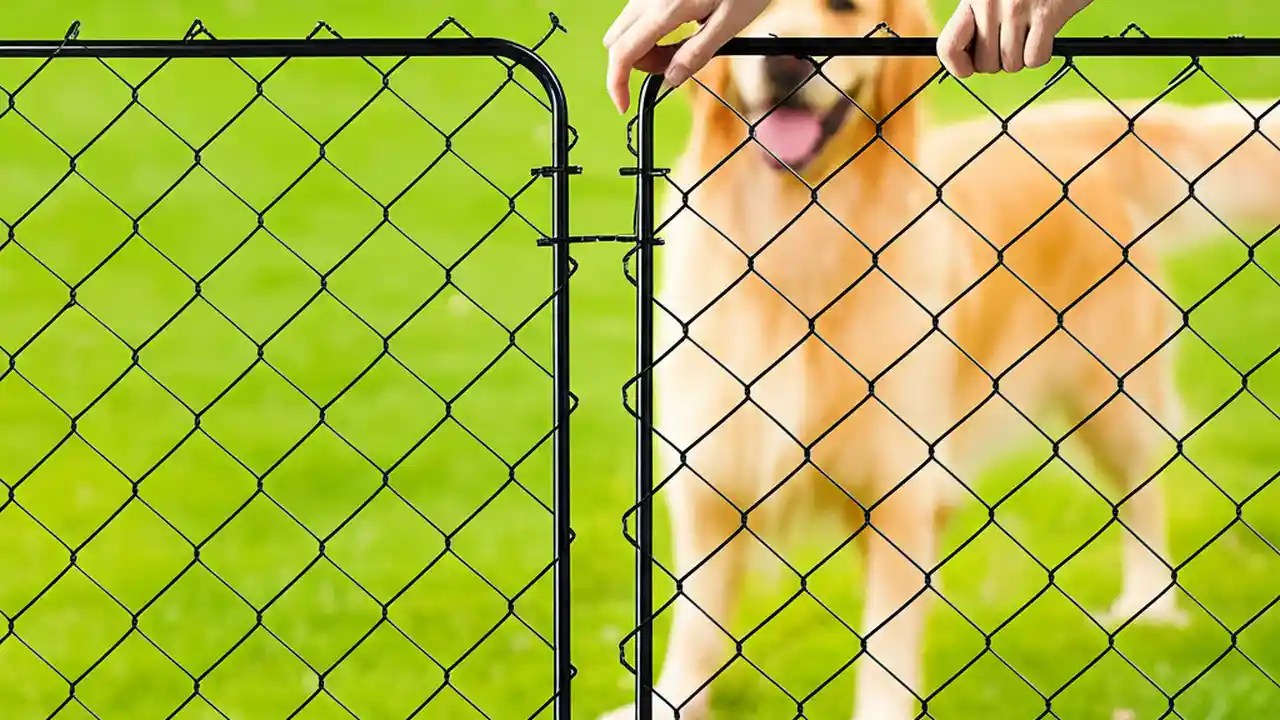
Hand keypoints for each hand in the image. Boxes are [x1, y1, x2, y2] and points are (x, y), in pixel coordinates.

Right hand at [605, 0, 771, 111]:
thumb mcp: (729, 24)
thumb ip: (696, 54)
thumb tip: (670, 79)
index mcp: (666, 9)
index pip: (623, 53)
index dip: (616, 84)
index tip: (624, 104)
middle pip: (617, 41)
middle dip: (637, 64)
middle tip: (671, 68)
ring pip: (627, 26)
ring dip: (644, 46)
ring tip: (682, 46)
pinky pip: (640, 13)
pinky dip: (650, 29)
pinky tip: (680, 28)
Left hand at [937, 0, 1093, 77]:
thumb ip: (976, 20)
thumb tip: (966, 61)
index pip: (948, 47)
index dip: (958, 66)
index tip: (970, 67)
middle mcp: (990, 5)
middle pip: (984, 64)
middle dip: (998, 61)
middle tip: (1009, 44)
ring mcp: (1018, 9)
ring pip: (1011, 64)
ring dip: (1021, 58)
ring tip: (1028, 35)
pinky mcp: (1046, 14)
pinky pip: (1034, 58)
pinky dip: (1041, 55)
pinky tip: (1043, 36)